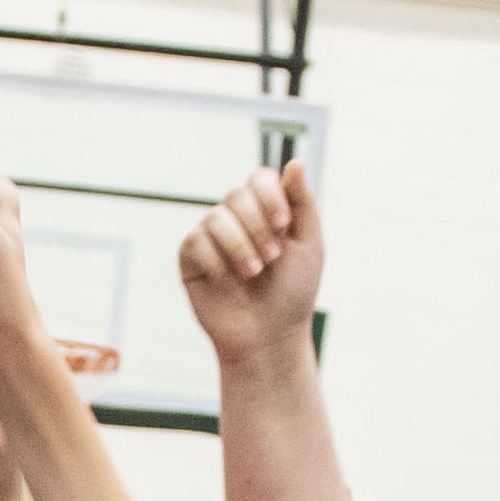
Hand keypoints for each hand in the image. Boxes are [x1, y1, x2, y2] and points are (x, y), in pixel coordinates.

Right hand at [177, 164, 326, 369]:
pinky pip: (194, 241)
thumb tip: (295, 162)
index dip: (269, 196)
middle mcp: (237, 221)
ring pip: (214, 216)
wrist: (269, 338)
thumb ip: (302, 203)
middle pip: (235, 194)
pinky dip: (214, 259)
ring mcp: (212, 240)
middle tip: (271, 257)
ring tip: (253, 272)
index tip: (283, 225)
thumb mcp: (309, 245)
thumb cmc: (293, 294)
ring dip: (238, 245)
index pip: (259, 179)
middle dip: (257, 225)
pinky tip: (226, 279)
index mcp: (266, 212)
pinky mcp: (190, 261)